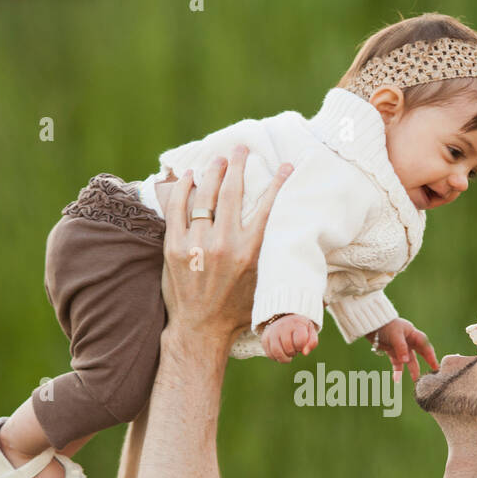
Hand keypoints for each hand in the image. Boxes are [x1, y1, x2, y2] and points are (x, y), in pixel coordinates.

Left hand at [161, 146, 293, 346]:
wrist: (200, 329)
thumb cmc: (235, 309)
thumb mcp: (263, 285)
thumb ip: (273, 259)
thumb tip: (302, 248)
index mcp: (250, 253)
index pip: (268, 208)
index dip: (278, 183)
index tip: (285, 166)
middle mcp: (225, 245)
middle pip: (233, 193)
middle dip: (238, 165)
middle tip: (241, 148)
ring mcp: (197, 245)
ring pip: (205, 197)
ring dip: (213, 173)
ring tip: (219, 159)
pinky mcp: (175, 247)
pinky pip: (177, 209)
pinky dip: (183, 190)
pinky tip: (188, 177)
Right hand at [261, 314, 319, 361]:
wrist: (284, 318)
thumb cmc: (300, 328)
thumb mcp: (310, 332)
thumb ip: (312, 342)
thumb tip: (305, 353)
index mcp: (296, 324)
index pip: (300, 341)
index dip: (301, 346)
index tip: (301, 343)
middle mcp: (282, 326)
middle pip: (288, 348)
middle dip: (293, 353)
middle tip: (294, 349)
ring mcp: (272, 332)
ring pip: (277, 352)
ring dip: (284, 358)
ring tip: (287, 355)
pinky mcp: (265, 338)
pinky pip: (269, 354)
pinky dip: (276, 358)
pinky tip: (280, 353)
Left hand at [370, 317, 438, 382]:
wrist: (371, 324)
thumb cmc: (386, 325)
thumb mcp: (395, 335)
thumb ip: (401, 348)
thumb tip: (406, 361)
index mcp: (412, 334)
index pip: (424, 345)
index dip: (430, 355)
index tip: (435, 365)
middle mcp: (409, 341)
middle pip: (420, 353)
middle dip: (426, 362)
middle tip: (432, 373)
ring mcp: (400, 347)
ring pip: (409, 360)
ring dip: (412, 369)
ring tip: (415, 380)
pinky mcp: (392, 351)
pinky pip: (397, 363)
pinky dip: (397, 371)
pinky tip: (396, 379)